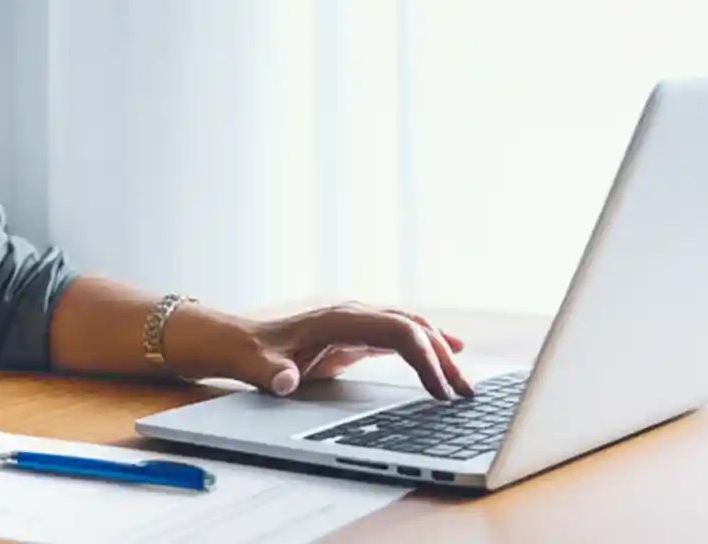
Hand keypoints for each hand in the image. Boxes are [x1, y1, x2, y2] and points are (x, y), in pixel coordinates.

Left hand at [224, 303, 475, 399]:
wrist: (242, 342)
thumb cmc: (251, 353)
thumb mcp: (257, 365)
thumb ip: (271, 373)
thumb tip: (284, 381)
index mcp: (338, 319)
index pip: (396, 332)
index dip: (423, 359)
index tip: (440, 392)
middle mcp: (354, 314)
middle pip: (412, 328)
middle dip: (442, 358)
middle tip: (465, 393)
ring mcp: (357, 322)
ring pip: (410, 330)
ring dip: (439, 353)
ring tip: (464, 382)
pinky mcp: (356, 335)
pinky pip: (399, 337)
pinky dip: (426, 347)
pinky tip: (447, 355)